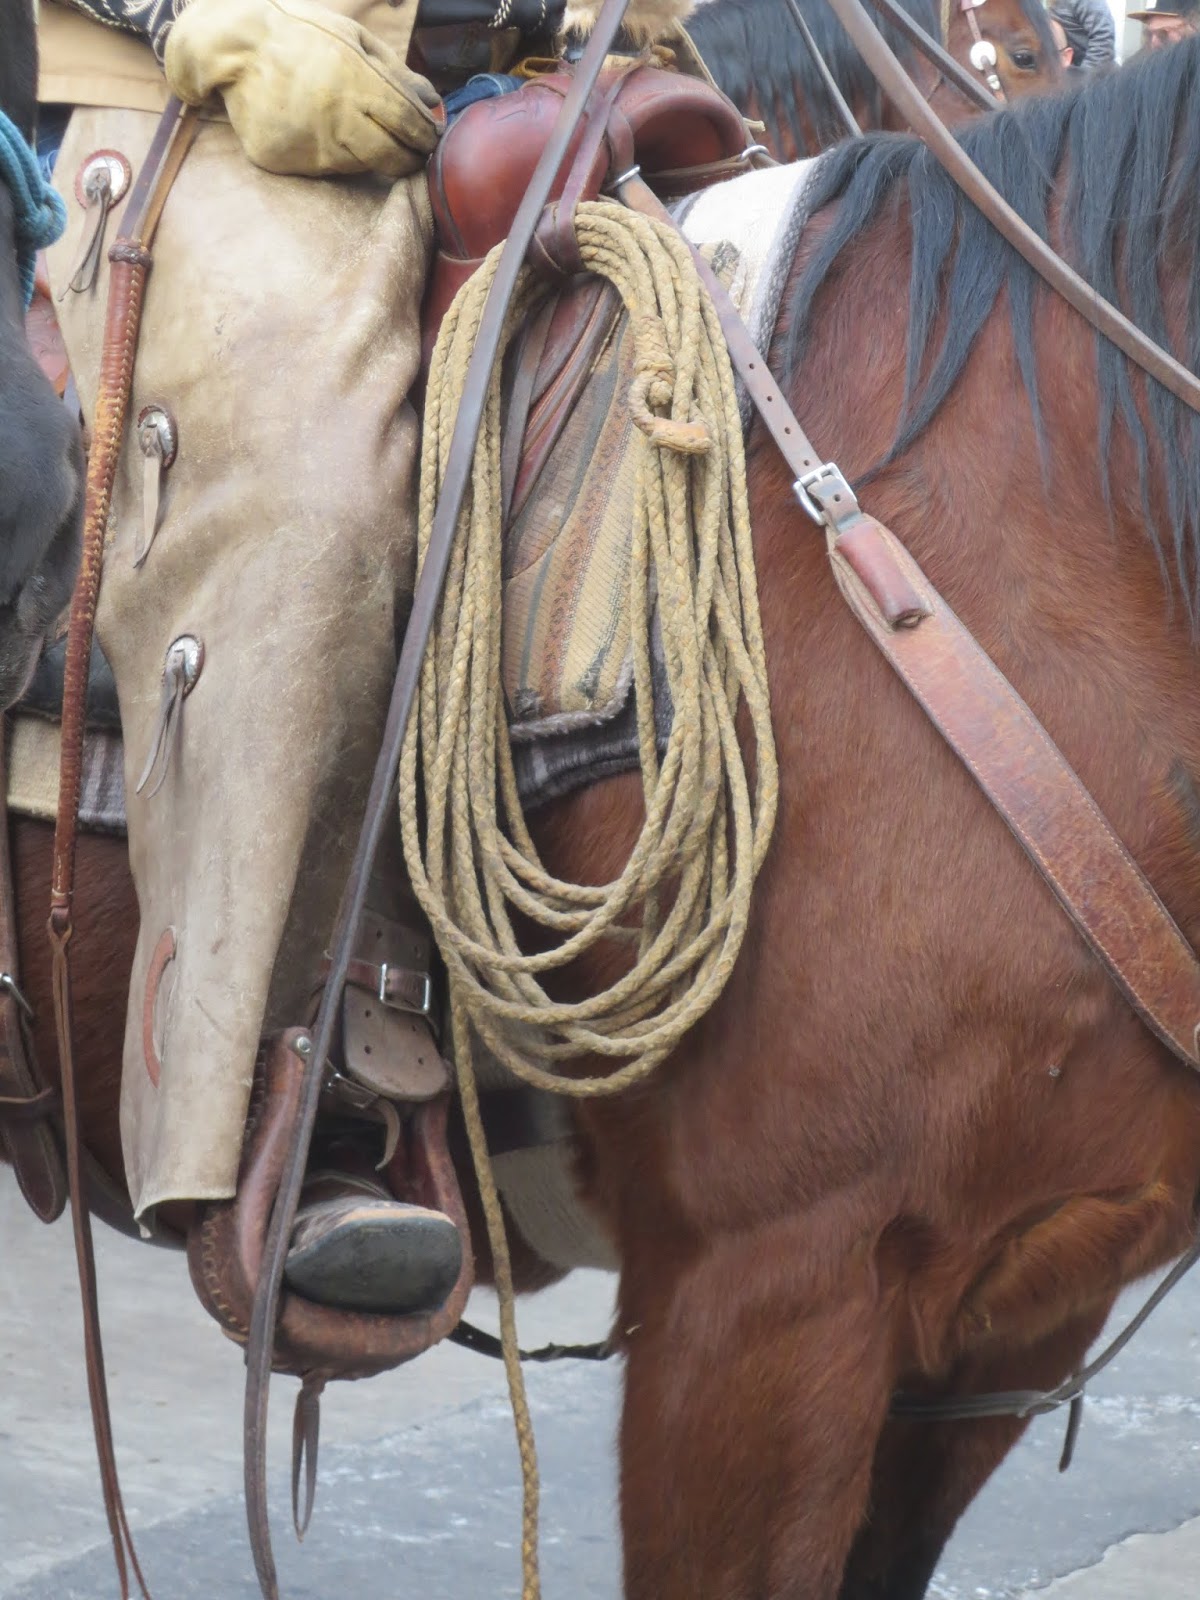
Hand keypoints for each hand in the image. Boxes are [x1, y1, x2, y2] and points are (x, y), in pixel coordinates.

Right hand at [165, 0, 440, 177]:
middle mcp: (336, 119)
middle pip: (392, 158)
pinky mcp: (287, 163)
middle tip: (413, 151)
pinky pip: (324, 168)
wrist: (236, 49)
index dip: (426, 136)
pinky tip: (321, 129)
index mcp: (356, 81)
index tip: (430, 137)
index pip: (409, 124)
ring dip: (370, 154)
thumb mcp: (353, 38)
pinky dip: (333, 154)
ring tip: (357, 128)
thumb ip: (396, 73)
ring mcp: (310, 145)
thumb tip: (432, 101)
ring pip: (360, 165)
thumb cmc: (302, 37)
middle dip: (409, 158)